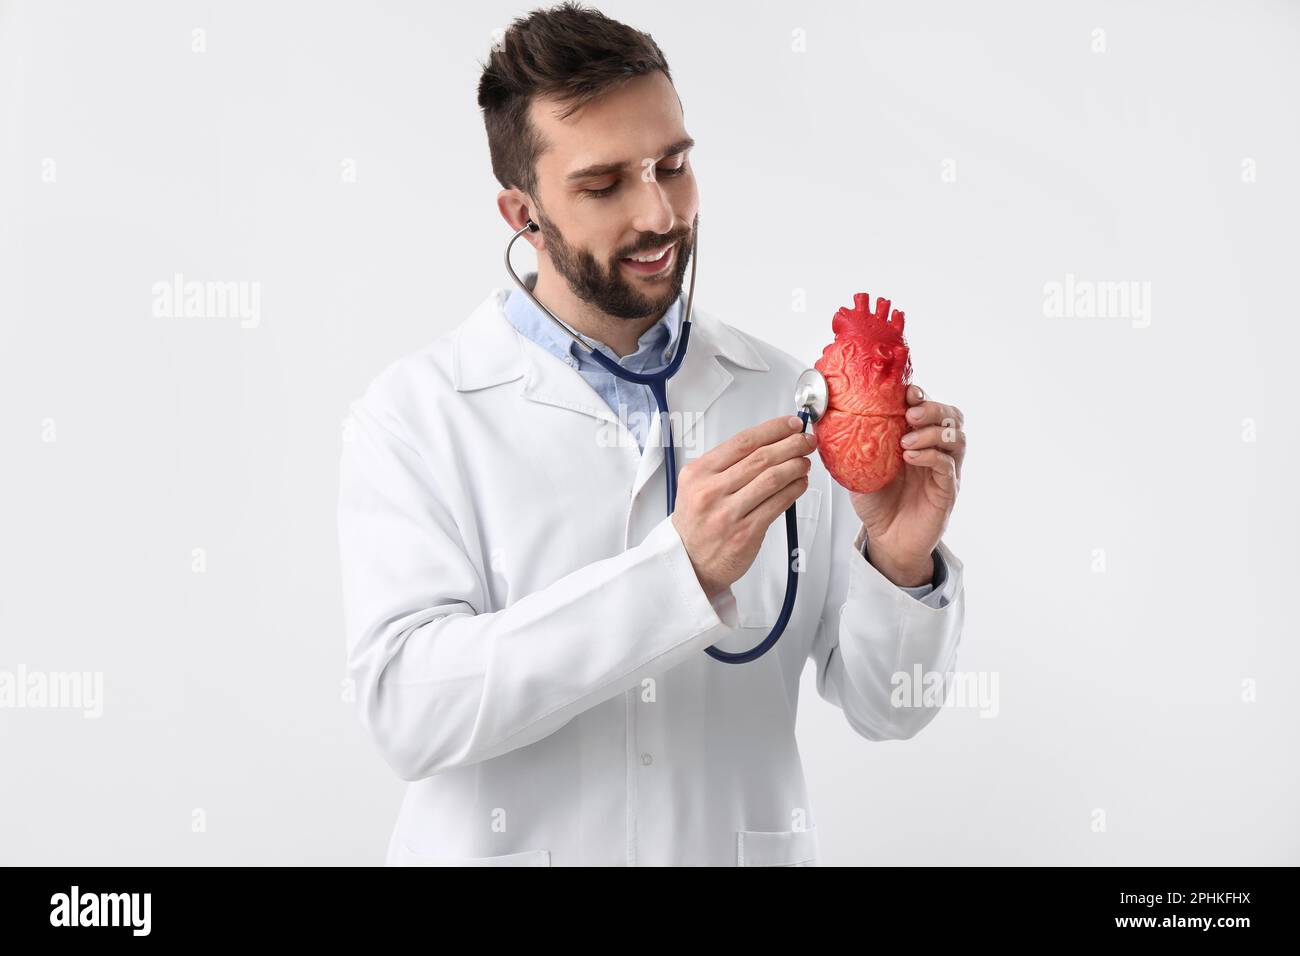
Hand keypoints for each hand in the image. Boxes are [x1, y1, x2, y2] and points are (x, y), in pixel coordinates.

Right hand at [673, 415, 816, 599]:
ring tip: (805, 462)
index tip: (791, 424)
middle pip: (760, 458)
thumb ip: (725, 465)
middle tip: (806, 441)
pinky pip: (777, 505)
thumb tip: (768, 443)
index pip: (742, 442)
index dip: (773, 430)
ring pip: (771, 479)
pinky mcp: (745, 533)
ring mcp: (728, 513)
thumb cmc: (697, 522)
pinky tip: (800, 483)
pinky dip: (793, 490)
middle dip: (791, 445)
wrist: (688, 562)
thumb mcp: (697, 486)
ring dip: (795, 466)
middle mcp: (710, 491)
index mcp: (698, 473)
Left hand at [849, 384, 964, 585]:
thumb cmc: (877, 503)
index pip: (929, 407)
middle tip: (910, 412)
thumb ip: (850, 444)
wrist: (886, 539)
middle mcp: (936, 450)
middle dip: (933, 408)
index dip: (920, 395)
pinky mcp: (947, 490)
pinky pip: (947, 465)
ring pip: (956, 437)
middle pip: (952, 416)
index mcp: (917, 438)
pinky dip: (930, 456)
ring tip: (905, 439)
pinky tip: (910, 456)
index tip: (905, 392)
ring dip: (931, 431)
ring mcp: (945, 470)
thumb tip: (822, 419)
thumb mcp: (859, 467)